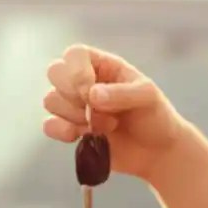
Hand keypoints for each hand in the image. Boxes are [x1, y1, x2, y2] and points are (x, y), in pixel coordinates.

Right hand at [42, 44, 189, 181]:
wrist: (158, 152)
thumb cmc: (156, 117)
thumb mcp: (147, 97)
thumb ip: (121, 93)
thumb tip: (91, 95)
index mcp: (103, 66)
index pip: (74, 54)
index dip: (77, 72)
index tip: (91, 92)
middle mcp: (85, 81)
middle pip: (55, 72)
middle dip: (73, 93)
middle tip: (97, 109)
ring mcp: (76, 106)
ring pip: (51, 100)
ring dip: (76, 116)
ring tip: (107, 126)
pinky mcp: (71, 129)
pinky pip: (49, 125)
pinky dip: (63, 131)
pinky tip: (85, 136)